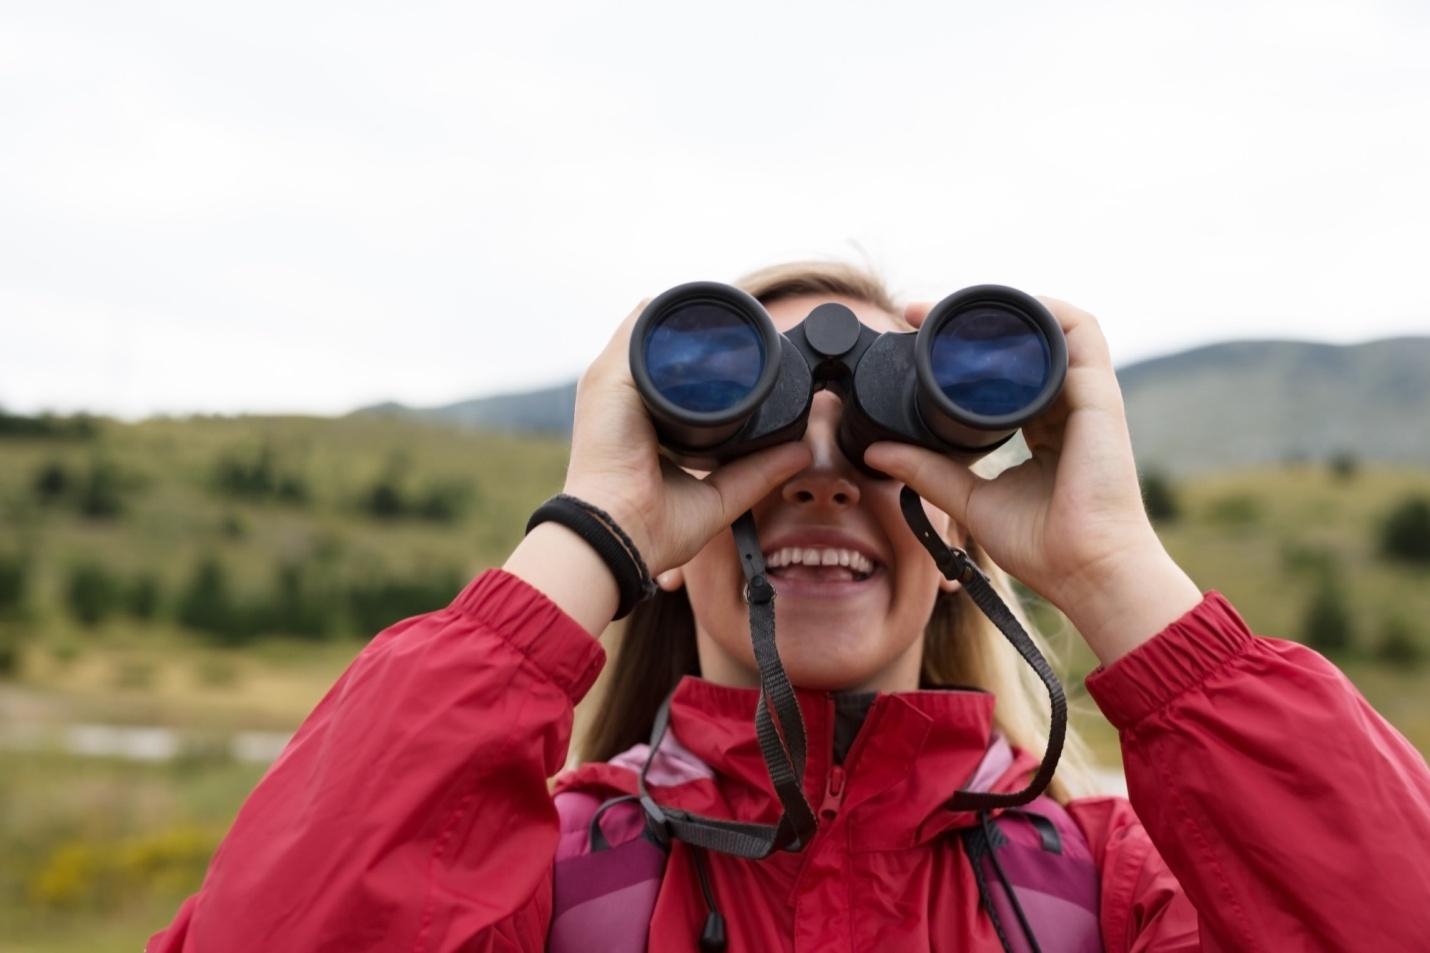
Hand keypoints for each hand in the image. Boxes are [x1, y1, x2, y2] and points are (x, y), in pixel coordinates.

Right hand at [562, 301, 811, 576]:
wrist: (617, 532)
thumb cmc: (651, 527)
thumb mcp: (718, 496)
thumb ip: (758, 473)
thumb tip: (801, 451)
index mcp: (643, 424)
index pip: (676, 381)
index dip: (708, 369)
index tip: (746, 362)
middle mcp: (625, 398)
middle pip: (665, 348)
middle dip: (701, 336)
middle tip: (747, 333)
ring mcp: (614, 383)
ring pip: (653, 328)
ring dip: (687, 319)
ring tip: (730, 313)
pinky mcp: (610, 374)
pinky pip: (641, 325)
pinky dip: (667, 313)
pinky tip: (700, 308)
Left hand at [864, 297, 1200, 661]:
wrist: (1087, 569)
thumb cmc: (1045, 546)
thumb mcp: (970, 500)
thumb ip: (928, 471)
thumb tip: (879, 451)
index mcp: (1042, 430)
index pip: (1004, 376)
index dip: (964, 354)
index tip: (914, 338)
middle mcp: (1065, 407)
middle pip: (1022, 346)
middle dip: (974, 324)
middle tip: (918, 316)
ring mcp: (1085, 398)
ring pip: (1050, 329)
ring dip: (1003, 309)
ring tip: (952, 307)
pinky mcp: (1099, 395)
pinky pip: (1081, 331)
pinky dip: (1047, 310)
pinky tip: (1010, 308)